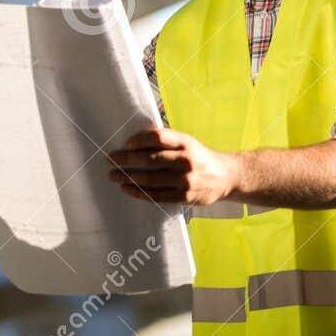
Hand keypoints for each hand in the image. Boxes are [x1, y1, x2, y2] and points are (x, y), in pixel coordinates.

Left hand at [107, 126, 235, 204]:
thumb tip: (136, 140)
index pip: (158, 138)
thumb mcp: (187, 143)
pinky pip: (157, 195)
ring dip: (128, 178)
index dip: (139, 140)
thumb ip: (167, 141)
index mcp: (185, 143)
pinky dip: (139, 192)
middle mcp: (186, 160)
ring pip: (151, 179)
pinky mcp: (184, 196)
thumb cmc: (199, 157)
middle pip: (150, 159)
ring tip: (113, 176)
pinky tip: (127, 188)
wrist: (226, 177)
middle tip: (110, 160)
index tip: (125, 144)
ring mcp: (185, 180)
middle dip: (126, 160)